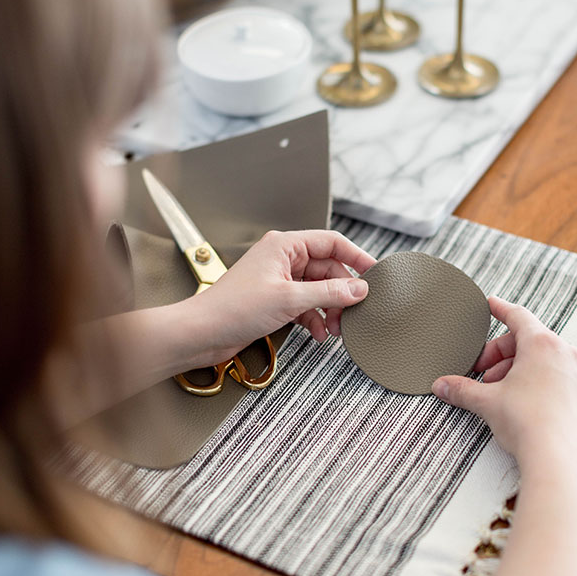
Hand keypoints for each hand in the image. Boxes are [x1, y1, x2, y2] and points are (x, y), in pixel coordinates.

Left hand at [191, 230, 374, 364]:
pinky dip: (315, 318)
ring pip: (318, 290)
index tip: (374, 273)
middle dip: (342, 293)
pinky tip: (319, 333)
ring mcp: (278, 280)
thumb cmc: (232, 308)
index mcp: (284, 245)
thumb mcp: (290, 299)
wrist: (202, 333)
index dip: (356, 256)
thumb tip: (358, 288)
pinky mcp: (274, 300)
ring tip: (337, 328)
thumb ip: (329, 293)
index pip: (331, 242)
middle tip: (354, 312)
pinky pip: (305, 305)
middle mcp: (282, 259)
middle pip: (327, 269)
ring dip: (330, 309)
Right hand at [432, 295, 576, 471]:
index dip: (500, 308)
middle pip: (526, 340)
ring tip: (498, 391)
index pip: (518, 316)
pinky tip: (521, 402)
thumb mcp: (487, 402)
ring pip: (542, 359)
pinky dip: (535, 380)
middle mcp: (564, 353)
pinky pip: (556, 376)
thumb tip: (441, 386)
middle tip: (481, 371)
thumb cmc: (528, 423)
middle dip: (499, 354)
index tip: (491, 304)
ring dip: (516, 369)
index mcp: (542, 344)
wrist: (559, 460)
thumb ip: (462, 389)